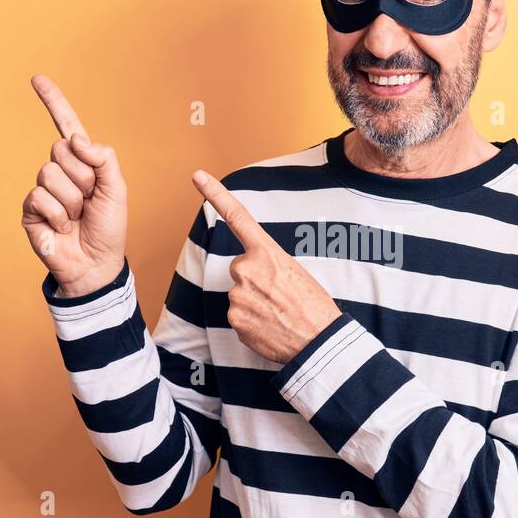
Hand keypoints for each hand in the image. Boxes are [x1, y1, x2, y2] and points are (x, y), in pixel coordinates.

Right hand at [21, 75, 127, 297]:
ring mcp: (43, 189)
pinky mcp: (30, 209)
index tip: (37, 78)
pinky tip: (62, 227)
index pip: (66, 126)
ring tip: (77, 217)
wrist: (96, 264)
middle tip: (90, 200)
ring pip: (51, 173)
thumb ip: (104, 158)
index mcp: (83, 163)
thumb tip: (75, 138)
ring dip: (72, 199)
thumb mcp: (117, 189)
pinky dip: (58, 214)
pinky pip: (40, 196)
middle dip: (83, 176)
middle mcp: (61, 171)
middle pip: (61, 148)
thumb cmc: (109, 228)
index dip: (53, 102)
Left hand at [191, 170, 342, 364]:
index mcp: (266, 252)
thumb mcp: (296, 273)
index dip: (214, 193)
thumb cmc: (314, 307)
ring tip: (278, 314)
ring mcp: (238, 295)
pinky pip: (238, 317)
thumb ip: (269, 266)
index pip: (238, 217)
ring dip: (254, 303)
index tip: (197, 175)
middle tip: (279, 296)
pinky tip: (271, 327)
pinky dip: (251, 322)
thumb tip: (254, 278)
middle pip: (240, 269)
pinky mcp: (234, 320)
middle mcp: (247, 269)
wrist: (319, 342)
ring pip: (239, 295)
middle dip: (254, 281)